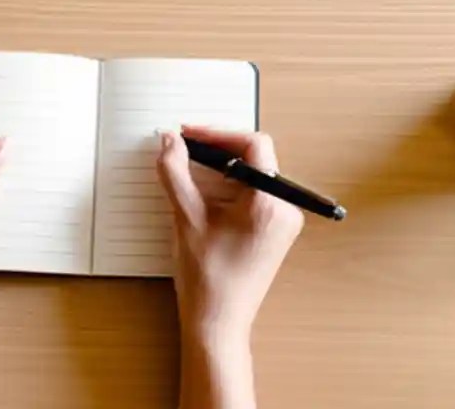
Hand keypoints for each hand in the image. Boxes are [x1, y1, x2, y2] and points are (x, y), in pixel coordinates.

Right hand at [156, 126, 302, 339]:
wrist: (218, 321)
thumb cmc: (207, 279)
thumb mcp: (185, 218)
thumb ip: (175, 173)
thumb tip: (169, 142)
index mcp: (270, 204)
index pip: (253, 146)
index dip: (218, 134)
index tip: (189, 135)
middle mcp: (285, 210)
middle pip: (255, 158)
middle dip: (217, 149)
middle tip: (185, 148)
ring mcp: (284, 221)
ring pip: (254, 174)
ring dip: (221, 167)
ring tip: (190, 169)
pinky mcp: (275, 231)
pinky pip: (255, 193)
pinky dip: (229, 185)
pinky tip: (204, 192)